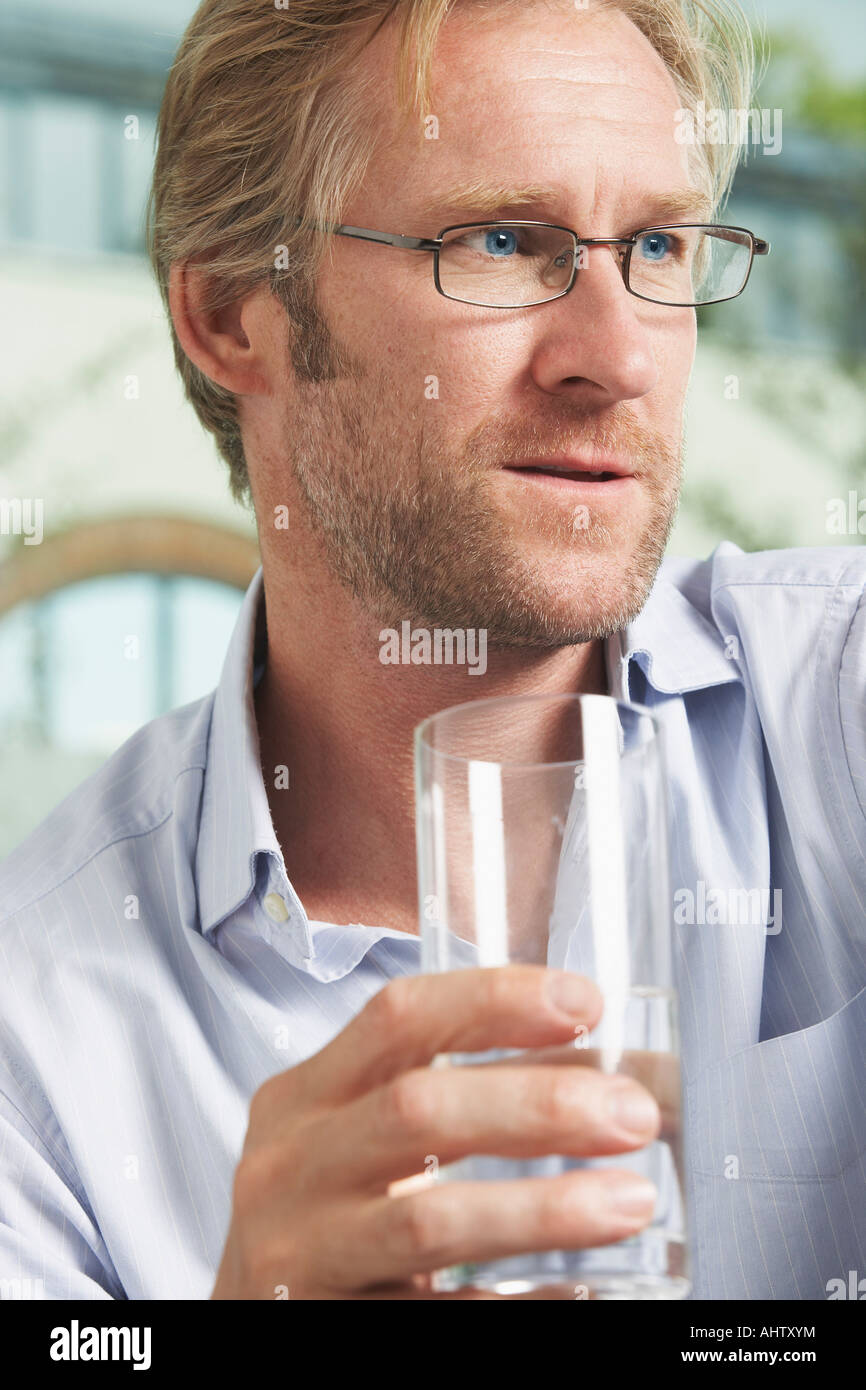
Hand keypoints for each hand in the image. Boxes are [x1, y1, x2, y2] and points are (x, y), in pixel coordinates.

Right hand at [210, 965, 660, 1298]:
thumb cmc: (330, 1213)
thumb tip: (608, 1076)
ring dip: (542, 1208)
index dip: (494, 1001)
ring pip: (427, 1221)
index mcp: (303, 1096)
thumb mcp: (358, 1136)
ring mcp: (299, 1254)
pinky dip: (516, 1304)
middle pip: (416, 1110)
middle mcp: (288, 1166)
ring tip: (631, 1201)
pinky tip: (579, 1292)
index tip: (585, 1004)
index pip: (397, 1018)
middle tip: (631, 1113)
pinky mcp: (325, 1329)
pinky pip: (436, 1318)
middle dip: (538, 1104)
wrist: (254, 1322)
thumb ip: (449, 1095)